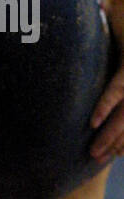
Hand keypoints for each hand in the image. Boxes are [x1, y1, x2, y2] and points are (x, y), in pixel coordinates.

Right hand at [90, 0, 123, 160]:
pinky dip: (106, 104)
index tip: (113, 153)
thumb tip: (78, 61)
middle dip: (118, 142)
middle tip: (99, 159)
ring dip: (112, 134)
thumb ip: (102, 56)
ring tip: (95, 152)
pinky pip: (119, 86)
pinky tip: (94, 122)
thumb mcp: (114, 38)